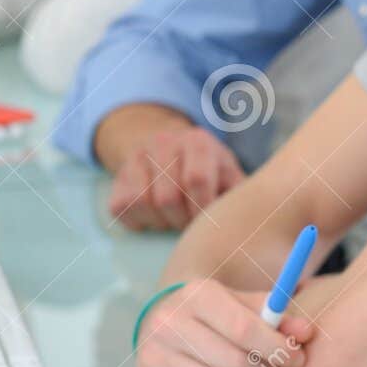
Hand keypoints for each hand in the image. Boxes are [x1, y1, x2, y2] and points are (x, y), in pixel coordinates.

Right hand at [109, 125, 244, 230]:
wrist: (168, 146)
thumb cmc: (209, 169)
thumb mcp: (229, 172)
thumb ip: (240, 192)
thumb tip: (249, 221)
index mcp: (198, 141)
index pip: (196, 179)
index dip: (201, 209)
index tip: (207, 221)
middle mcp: (164, 143)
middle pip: (167, 197)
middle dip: (181, 220)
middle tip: (190, 224)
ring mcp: (137, 157)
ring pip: (142, 203)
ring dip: (160, 222)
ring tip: (174, 220)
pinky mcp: (118, 176)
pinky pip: (122, 207)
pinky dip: (139, 222)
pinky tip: (155, 218)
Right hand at [134, 278, 313, 366]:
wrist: (165, 318)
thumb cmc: (214, 311)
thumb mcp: (244, 302)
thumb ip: (277, 315)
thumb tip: (306, 333)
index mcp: (195, 294)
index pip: (243, 328)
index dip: (276, 348)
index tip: (296, 358)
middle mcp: (167, 323)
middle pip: (233, 363)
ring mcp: (152, 357)